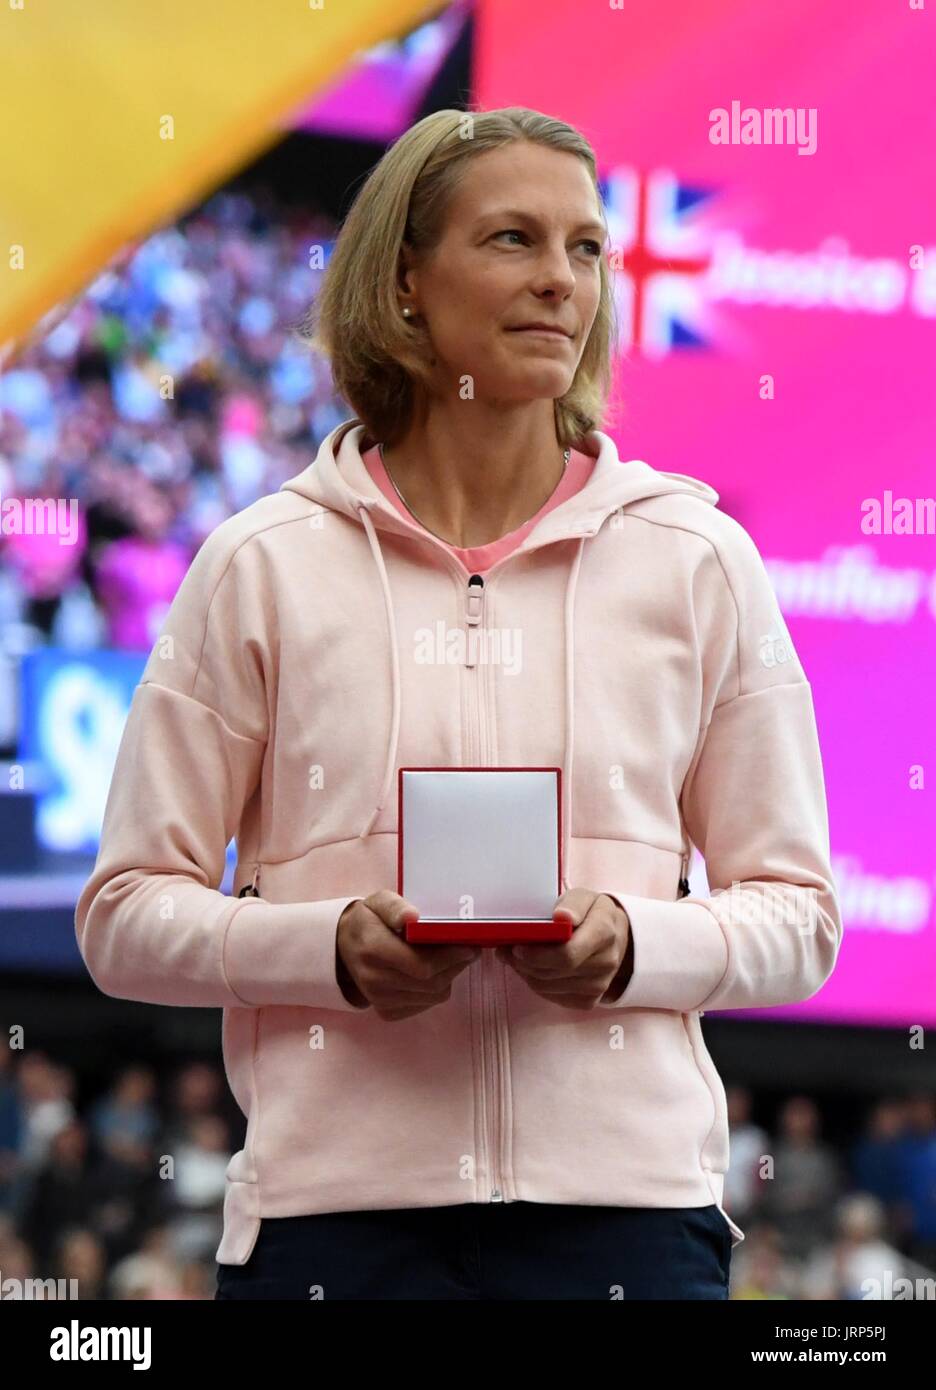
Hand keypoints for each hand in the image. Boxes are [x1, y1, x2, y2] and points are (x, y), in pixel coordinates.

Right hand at [336, 889, 480, 1020]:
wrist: (343, 947)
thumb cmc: (368, 921)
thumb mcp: (378, 902)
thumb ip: (395, 907)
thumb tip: (412, 917)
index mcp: (373, 950)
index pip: (421, 964)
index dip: (450, 957)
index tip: (469, 945)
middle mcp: (374, 980)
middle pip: (431, 982)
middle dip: (456, 966)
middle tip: (469, 950)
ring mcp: (380, 1000)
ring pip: (432, 995)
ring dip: (449, 977)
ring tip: (453, 958)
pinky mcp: (386, 1012)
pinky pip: (425, 1004)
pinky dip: (436, 989)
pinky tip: (435, 972)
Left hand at [495, 888, 632, 1008]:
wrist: (614, 937)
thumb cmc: (592, 914)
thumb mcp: (584, 897)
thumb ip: (572, 904)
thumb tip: (561, 917)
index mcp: (604, 932)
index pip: (567, 953)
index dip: (537, 954)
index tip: (518, 946)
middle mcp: (606, 962)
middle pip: (554, 972)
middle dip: (525, 963)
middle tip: (507, 950)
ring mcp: (599, 984)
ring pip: (548, 987)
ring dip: (526, 973)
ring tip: (515, 957)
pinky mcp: (589, 1000)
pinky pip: (552, 997)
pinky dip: (536, 983)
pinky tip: (531, 968)